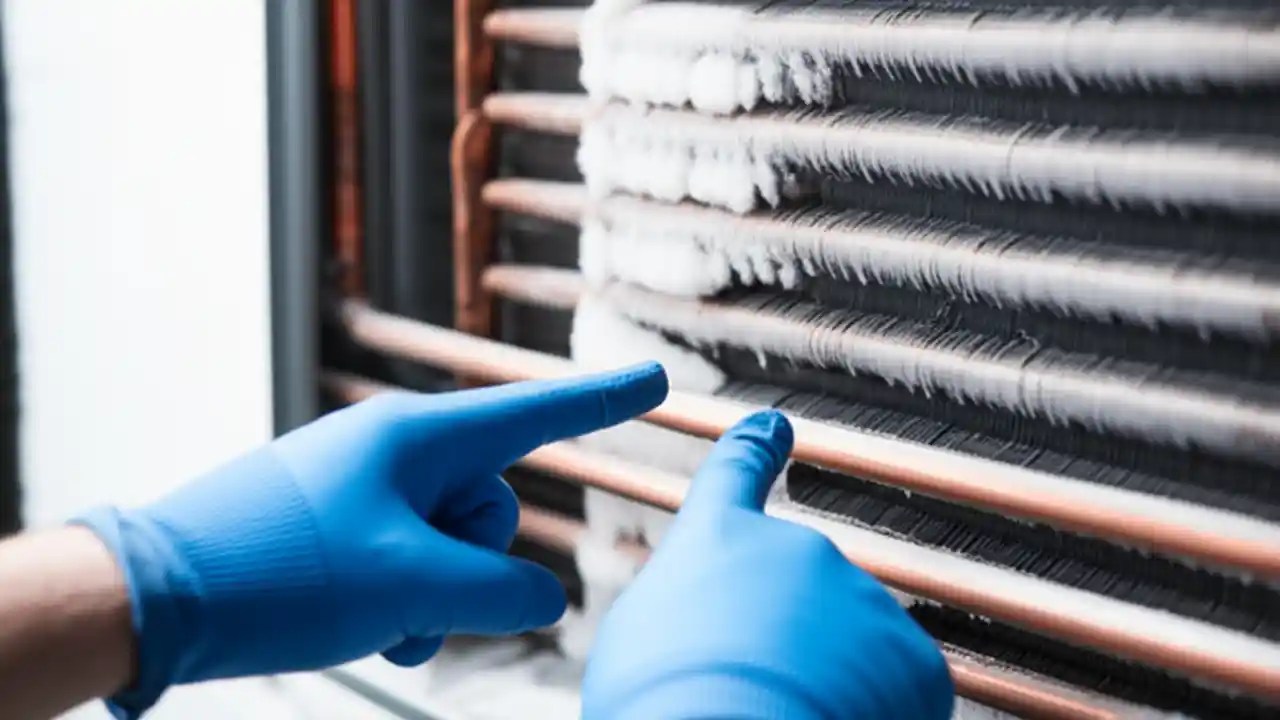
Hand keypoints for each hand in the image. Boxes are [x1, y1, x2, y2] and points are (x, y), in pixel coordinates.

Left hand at [75, 363, 667, 717]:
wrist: (156, 594)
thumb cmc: (281, 573)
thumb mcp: (411, 586)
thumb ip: (501, 590)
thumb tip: (544, 598)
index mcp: (415, 435)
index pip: (533, 412)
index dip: (603, 399)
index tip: (655, 379)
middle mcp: (391, 448)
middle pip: (488, 503)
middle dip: (473, 566)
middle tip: (420, 604)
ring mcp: (358, 484)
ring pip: (445, 542)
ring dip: (435, 596)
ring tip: (384, 629)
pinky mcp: (332, 522)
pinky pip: (402, 556)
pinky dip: (403, 600)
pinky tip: (370, 633)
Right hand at [582, 410, 953, 719]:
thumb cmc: (661, 701)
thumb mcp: (637, 635)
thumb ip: (681, 603)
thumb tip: (704, 621)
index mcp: (718, 536)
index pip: (737, 470)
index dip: (756, 447)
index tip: (774, 426)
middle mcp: (798, 549)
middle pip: (794, 591)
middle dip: (782, 639)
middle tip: (743, 690)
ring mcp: (862, 599)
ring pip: (847, 646)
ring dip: (824, 682)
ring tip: (775, 718)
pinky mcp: (915, 660)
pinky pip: (895, 690)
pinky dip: (870, 716)